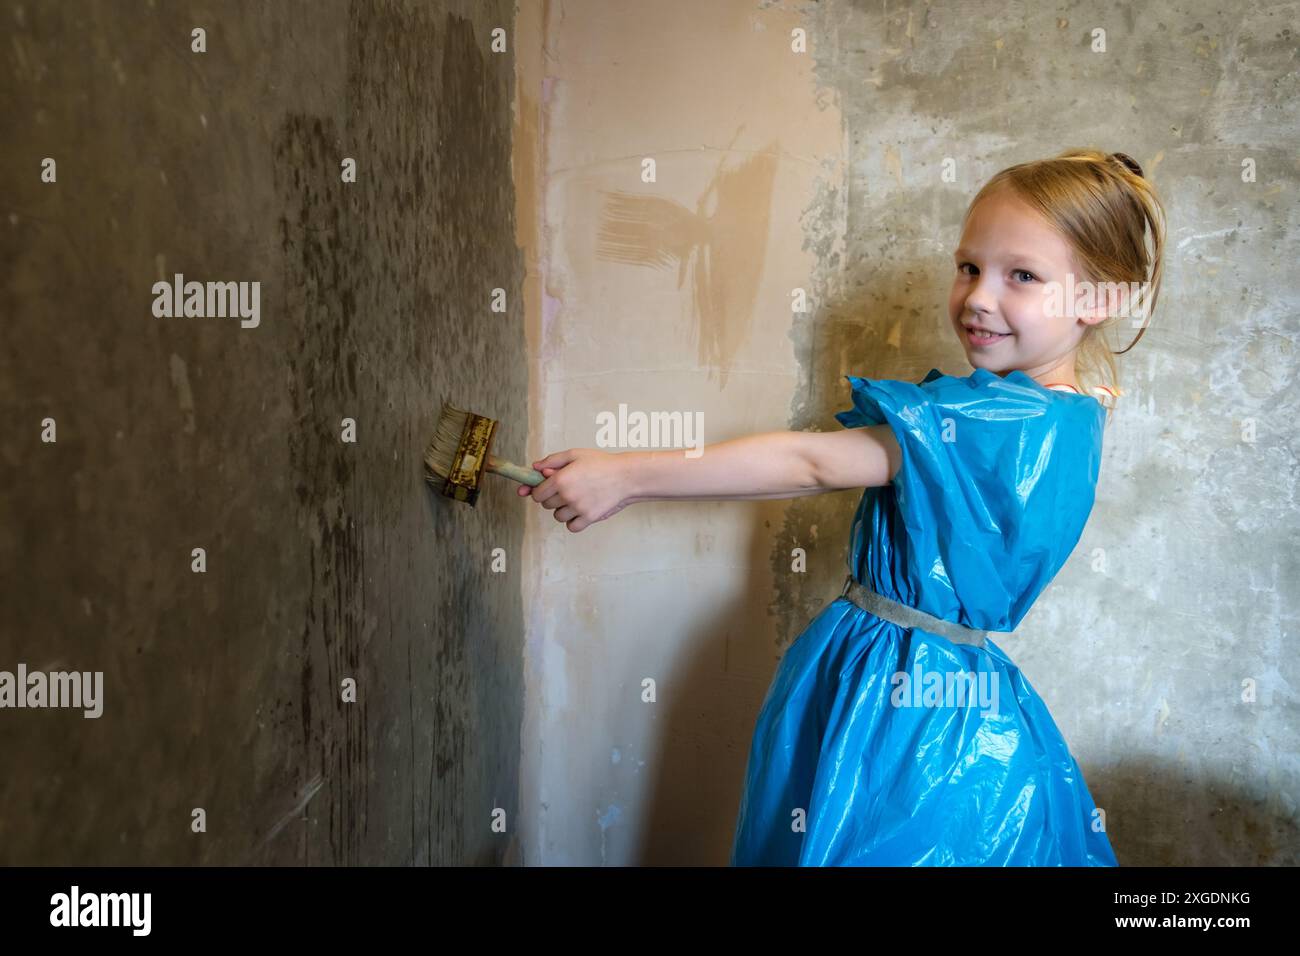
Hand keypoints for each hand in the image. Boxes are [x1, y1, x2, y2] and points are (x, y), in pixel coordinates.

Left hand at [515, 448, 632, 532]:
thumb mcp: (575, 454)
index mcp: (560, 479)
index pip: (537, 494)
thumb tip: (535, 468)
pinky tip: (580, 511)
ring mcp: (578, 508)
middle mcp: (567, 495)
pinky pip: (571, 527)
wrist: (626, 476)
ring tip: (576, 499)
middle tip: (566, 490)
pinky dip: (573, 522)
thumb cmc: (602, 464)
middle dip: (553, 498)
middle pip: (546, 505)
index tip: (546, 489)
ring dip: (563, 510)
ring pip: (558, 516)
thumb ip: (552, 460)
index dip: (540, 491)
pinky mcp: (589, 518)